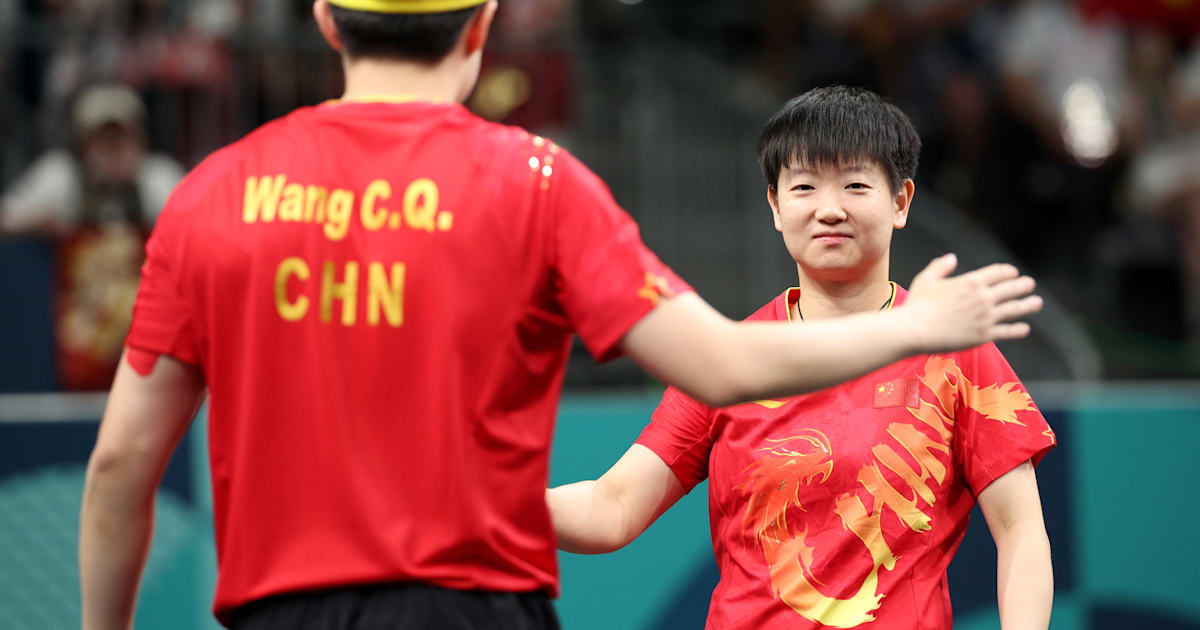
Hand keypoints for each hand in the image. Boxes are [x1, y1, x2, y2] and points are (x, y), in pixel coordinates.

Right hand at [901, 253, 1042, 352]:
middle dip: (1023, 285)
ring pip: (1016, 309)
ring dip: (1029, 304)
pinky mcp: (985, 335)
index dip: (1009, 272)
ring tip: (1036, 303)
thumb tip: (951, 258)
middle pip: (1013, 288)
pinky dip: (1019, 329)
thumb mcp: (926, 279)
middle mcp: (984, 297)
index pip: (1000, 272)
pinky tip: (1025, 328)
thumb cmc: (917, 305)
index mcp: (971, 281)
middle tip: (1029, 284)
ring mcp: (987, 317)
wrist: (915, 330)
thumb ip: (940, 266)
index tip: (1013, 273)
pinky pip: (1008, 331)